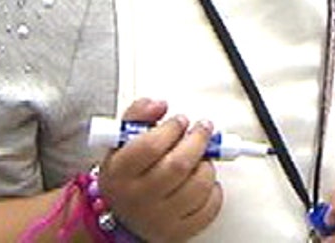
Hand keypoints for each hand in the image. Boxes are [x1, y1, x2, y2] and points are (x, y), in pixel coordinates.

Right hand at [95, 99, 222, 241]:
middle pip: (178, 165)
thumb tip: (159, 104)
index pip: (150, 146)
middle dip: (197, 140)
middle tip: (203, 129)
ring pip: (198, 186)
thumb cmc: (126, 175)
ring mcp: (160, 218)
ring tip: (201, 156)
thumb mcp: (120, 140)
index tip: (180, 120)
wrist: (122, 217)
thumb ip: (138, 114)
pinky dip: (214, 190)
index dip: (172, 128)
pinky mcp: (179, 232)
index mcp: (120, 172)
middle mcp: (138, 197)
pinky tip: (204, 180)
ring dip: (207, 164)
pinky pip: (209, 209)